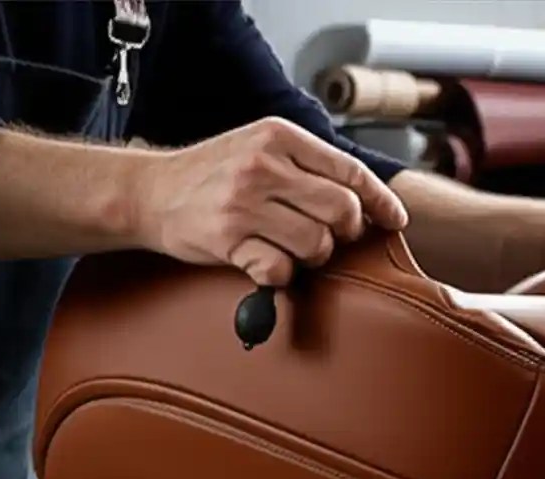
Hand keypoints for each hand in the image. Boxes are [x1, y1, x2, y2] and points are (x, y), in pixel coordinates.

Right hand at [134, 117, 408, 285]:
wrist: (149, 192)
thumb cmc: (215, 174)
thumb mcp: (262, 148)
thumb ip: (308, 165)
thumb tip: (368, 199)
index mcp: (279, 136)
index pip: (351, 172)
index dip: (380, 202)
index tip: (395, 221)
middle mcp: (263, 165)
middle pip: (343, 210)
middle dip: (345, 232)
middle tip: (330, 237)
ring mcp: (243, 202)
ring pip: (317, 243)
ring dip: (314, 256)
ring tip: (293, 249)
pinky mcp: (226, 238)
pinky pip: (280, 269)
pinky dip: (281, 274)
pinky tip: (266, 263)